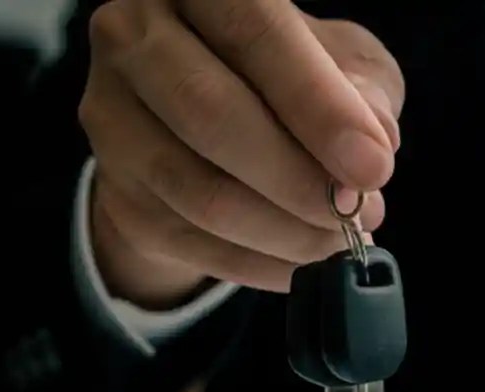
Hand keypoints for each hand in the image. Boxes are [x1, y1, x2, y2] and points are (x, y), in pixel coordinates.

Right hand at [80, 0, 404, 308]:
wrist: (207, 126)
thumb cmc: (288, 78)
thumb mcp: (342, 63)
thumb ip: (363, 90)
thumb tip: (371, 144)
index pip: (255, 35)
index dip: (317, 105)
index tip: (373, 166)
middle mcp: (133, 35)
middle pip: (212, 114)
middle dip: (299, 179)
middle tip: (356, 212)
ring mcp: (110, 115)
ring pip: (201, 192)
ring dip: (285, 231)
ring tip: (338, 240)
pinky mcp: (114, 189)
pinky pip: (191, 242)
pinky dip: (261, 263)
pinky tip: (302, 261)